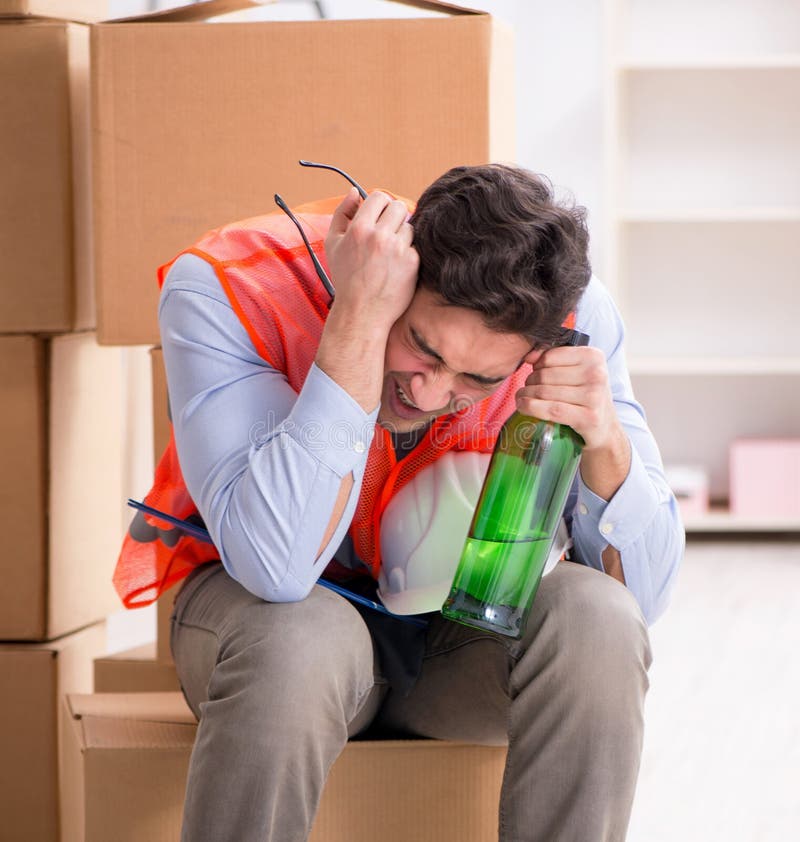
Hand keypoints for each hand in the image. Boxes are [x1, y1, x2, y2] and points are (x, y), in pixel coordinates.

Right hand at [325, 188, 418, 336]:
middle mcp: (380, 236)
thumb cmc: (345, 278)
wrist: (362, 312)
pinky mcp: (412, 263)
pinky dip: (408, 253)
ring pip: (409, 226)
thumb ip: (342, 213)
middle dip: (393, 217)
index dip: (379, 206)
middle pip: (398, 207)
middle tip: (386, 232)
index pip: (379, 197)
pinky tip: (396, 266)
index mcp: (359, 228)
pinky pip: (415, 246)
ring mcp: (398, 249)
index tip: (378, 217)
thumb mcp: (333, 244)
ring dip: (401, 235)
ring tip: (389, 253)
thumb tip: (354, 192)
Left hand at [516, 344, 630, 500]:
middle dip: (529, 383)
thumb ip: (554, 359)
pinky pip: (551, 409)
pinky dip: (532, 407)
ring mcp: (594, 396)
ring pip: (544, 392)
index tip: (535, 375)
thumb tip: (528, 357)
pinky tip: (523, 407)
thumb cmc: (585, 397)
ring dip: (526, 396)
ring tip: (522, 399)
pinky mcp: (588, 417)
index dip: (536, 366)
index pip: (549, 356)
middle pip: (544, 375)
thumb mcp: (576, 372)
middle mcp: (596, 374)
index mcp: (593, 356)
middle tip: (528, 391)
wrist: (605, 429)